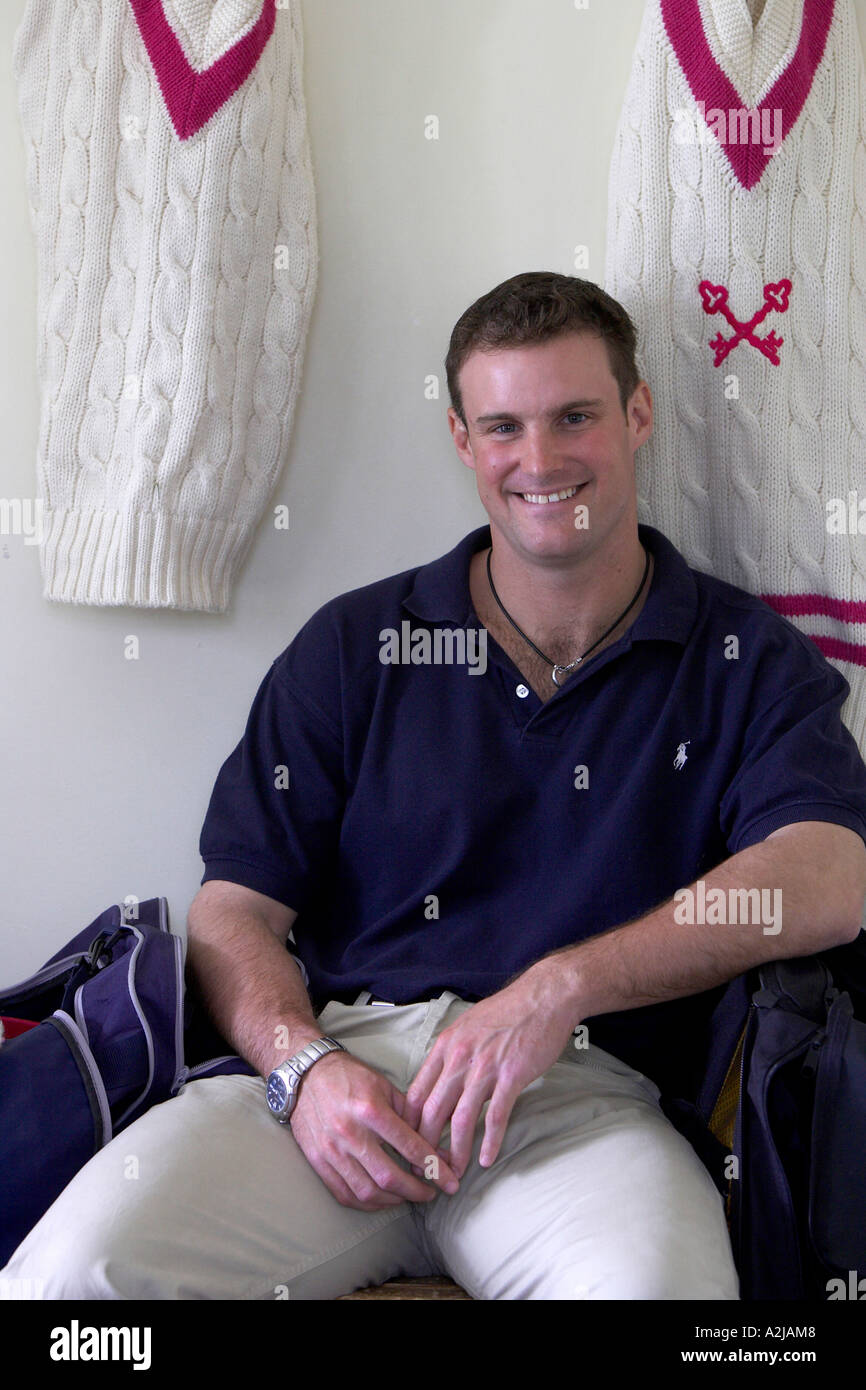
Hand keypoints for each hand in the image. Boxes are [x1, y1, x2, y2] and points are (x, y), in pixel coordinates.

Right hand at [289, 1050, 460, 1211]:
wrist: (305, 1075)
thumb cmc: (349, 1076)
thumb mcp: (383, 1085)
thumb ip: (409, 1114)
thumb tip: (435, 1145)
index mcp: (371, 1110)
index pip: (409, 1147)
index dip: (434, 1168)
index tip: (449, 1181)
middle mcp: (351, 1133)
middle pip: (390, 1177)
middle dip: (416, 1191)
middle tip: (431, 1193)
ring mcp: (332, 1151)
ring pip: (368, 1192)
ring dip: (393, 1201)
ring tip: (408, 1196)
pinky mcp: (318, 1161)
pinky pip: (344, 1194)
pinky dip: (366, 1204)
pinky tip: (382, 1200)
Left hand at [403, 961, 577, 1177]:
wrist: (544, 997)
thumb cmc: (508, 1012)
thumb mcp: (467, 1026)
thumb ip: (451, 1054)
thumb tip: (438, 1082)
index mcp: (445, 1046)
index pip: (417, 1093)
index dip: (410, 1125)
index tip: (410, 1145)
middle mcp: (460, 1057)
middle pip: (433, 1110)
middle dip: (426, 1145)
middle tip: (427, 1168)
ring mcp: (485, 1067)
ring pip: (461, 1119)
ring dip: (455, 1152)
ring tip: (453, 1173)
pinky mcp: (512, 1075)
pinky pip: (495, 1116)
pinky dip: (489, 1141)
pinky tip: (486, 1159)